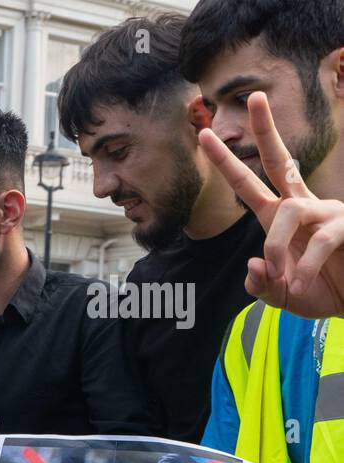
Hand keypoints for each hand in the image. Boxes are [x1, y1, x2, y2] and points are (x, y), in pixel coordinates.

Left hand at [198, 91, 343, 317]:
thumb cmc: (320, 292)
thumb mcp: (279, 295)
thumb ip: (260, 284)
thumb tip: (254, 263)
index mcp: (278, 217)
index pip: (249, 183)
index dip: (227, 161)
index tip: (205, 133)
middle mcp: (301, 206)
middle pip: (280, 161)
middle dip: (266, 130)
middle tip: (253, 97)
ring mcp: (327, 212)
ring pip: (287, 211)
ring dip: (275, 247)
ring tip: (282, 278)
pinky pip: (319, 239)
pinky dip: (305, 267)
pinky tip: (302, 284)